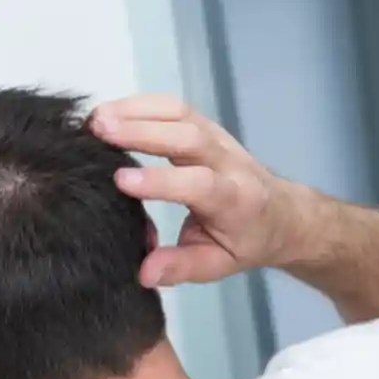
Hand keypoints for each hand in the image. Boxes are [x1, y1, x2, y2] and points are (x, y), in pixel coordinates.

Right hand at [90, 94, 306, 286]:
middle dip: (142, 131)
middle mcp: (228, 162)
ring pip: (180, 114)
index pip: (199, 184)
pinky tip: (109, 111)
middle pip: (188, 136)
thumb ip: (181, 267)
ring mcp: (218, 138)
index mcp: (234, 200)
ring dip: (136, 111)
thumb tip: (144, 274)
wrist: (282, 213)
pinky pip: (174, 107)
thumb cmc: (246, 241)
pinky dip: (140, 105)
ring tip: (95, 118)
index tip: (120, 180)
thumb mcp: (218, 264)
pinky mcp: (205, 125)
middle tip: (98, 131)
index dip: (160, 181)